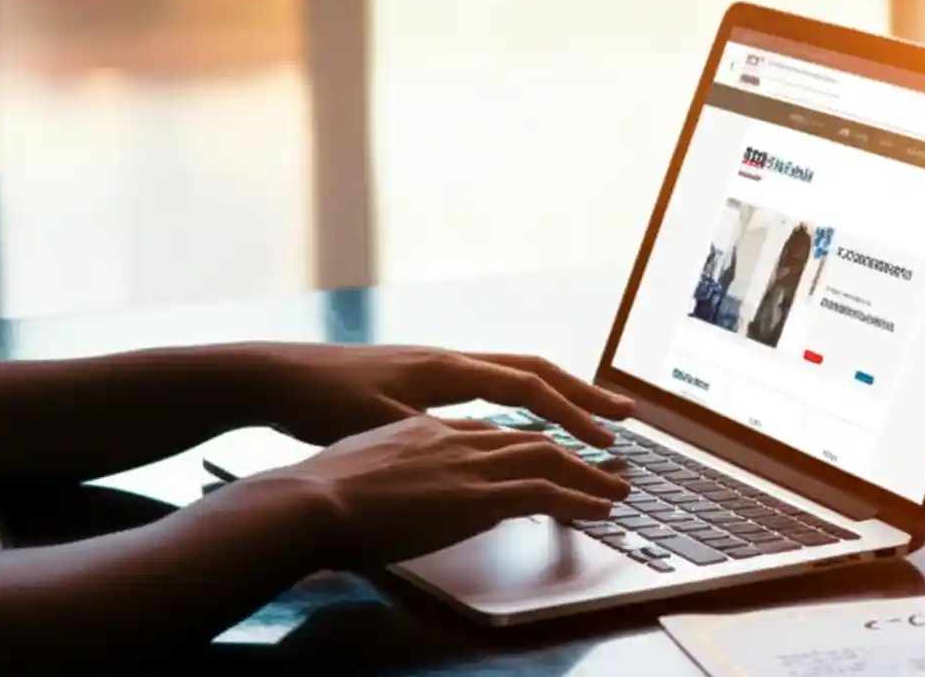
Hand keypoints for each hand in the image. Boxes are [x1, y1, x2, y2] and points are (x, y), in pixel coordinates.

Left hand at [254, 343, 633, 447]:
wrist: (274, 377)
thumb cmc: (323, 403)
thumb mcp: (383, 425)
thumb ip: (440, 438)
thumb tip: (495, 452)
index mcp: (448, 370)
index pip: (529, 387)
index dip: (572, 415)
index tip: (606, 440)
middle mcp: (451, 361)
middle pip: (534, 370)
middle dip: (583, 394)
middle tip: (625, 416)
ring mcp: (437, 367)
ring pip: (514, 375)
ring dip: (556, 395)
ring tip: (587, 417)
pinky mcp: (421, 379)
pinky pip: (491, 386)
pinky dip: (522, 401)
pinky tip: (524, 422)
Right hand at [269, 413, 627, 565]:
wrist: (307, 496)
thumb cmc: (319, 483)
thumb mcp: (362, 458)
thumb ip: (393, 463)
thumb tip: (401, 482)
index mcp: (425, 419)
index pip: (490, 415)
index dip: (526, 425)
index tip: (551, 435)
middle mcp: (453, 429)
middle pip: (529, 418)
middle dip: (575, 421)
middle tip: (611, 432)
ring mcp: (465, 458)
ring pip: (544, 451)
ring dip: (585, 466)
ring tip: (617, 482)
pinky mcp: (473, 492)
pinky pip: (540, 488)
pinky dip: (575, 495)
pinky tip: (598, 507)